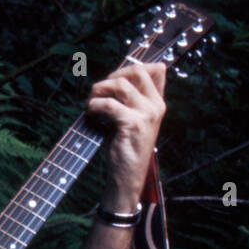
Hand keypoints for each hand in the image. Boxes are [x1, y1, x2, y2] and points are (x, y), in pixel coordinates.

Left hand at [86, 61, 166, 211]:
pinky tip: (90, 114)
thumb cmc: (125, 150)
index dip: (130, 68)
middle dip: (112, 76)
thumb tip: (116, 77)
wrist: (126, 179)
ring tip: (91, 103)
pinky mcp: (133, 124)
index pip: (154, 69)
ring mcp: (147, 115)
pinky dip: (94, 106)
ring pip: (120, 85)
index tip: (112, 81)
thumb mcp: (132, 121)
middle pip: (136, 71)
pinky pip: (109, 104)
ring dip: (99, 90)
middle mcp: (156, 106)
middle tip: (99, 91)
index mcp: (158, 104)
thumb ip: (130, 100)